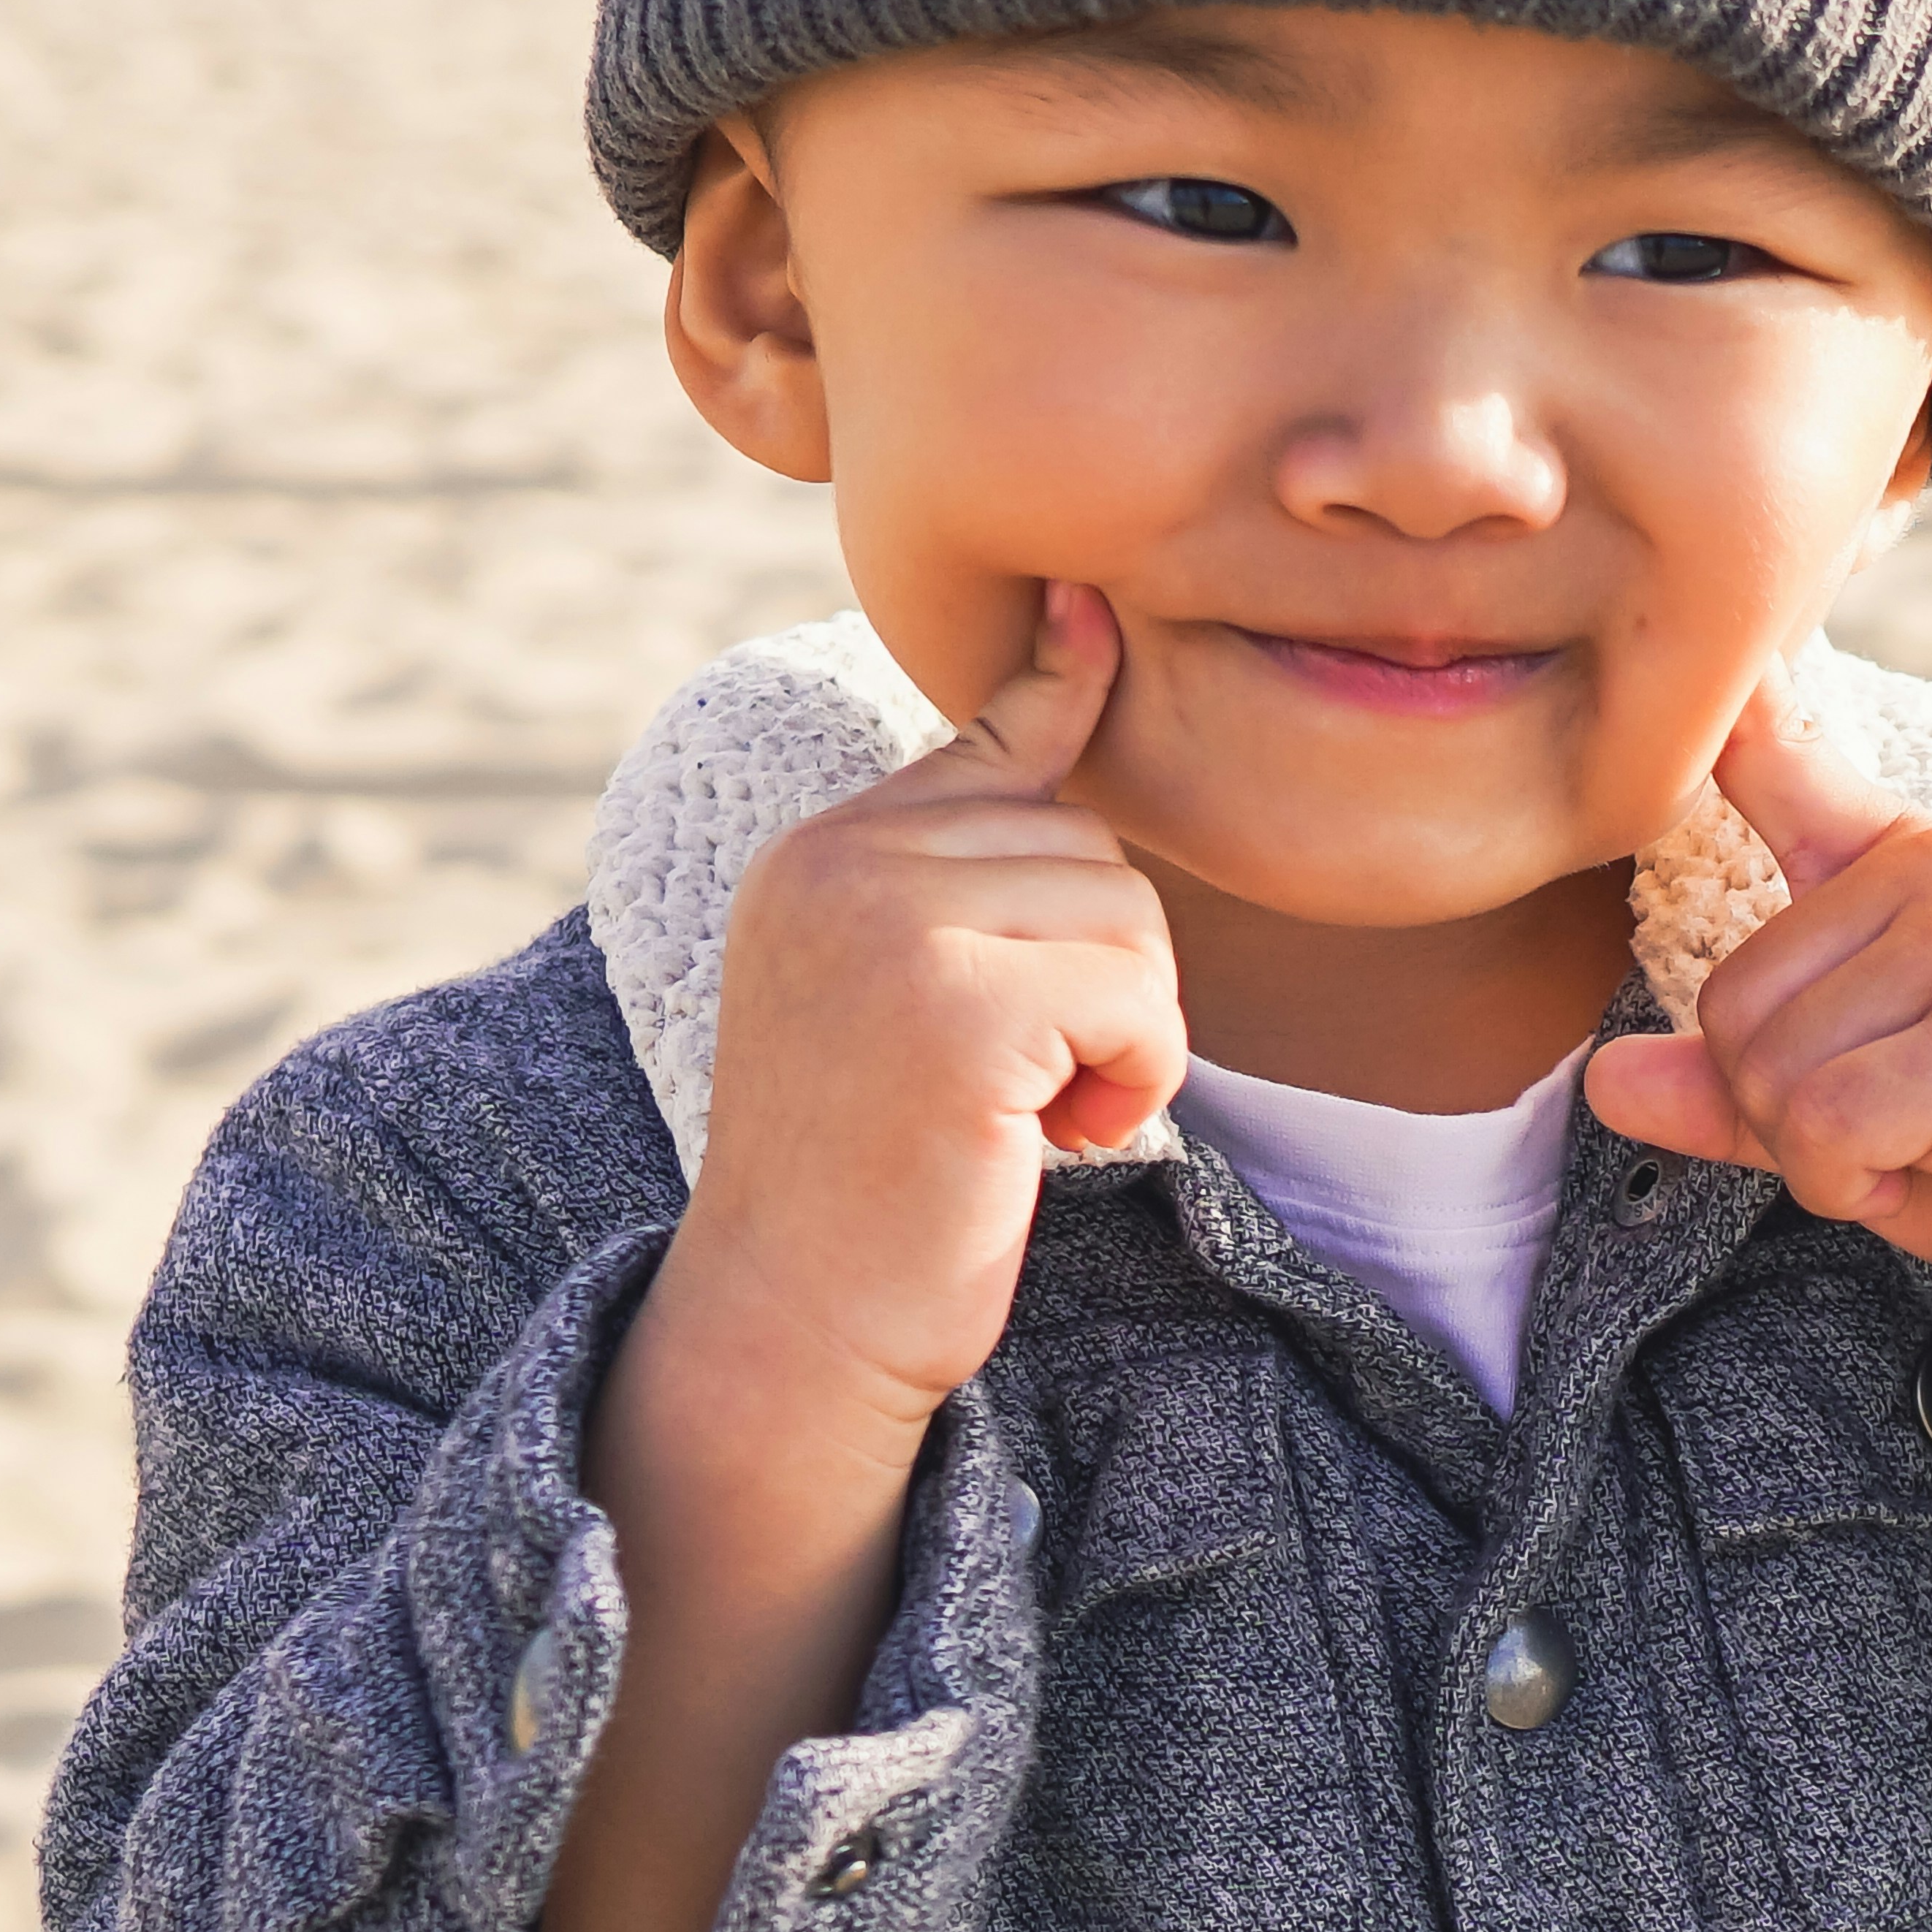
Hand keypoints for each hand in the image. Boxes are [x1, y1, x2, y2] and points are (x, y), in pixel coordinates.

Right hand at [659, 580, 1186, 1457]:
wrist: (796, 1325)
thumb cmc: (875, 1169)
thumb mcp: (907, 981)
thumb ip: (974, 854)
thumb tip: (1072, 662)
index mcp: (823, 849)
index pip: (986, 740)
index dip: (1063, 683)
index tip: (1093, 607)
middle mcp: (841, 861)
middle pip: (1093, 847)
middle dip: (1103, 976)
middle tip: (1024, 1085)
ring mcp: (889, 925)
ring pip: (1129, 917)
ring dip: (1123, 1034)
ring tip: (1029, 1114)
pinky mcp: (954, 1007)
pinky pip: (1135, 994)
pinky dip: (1132, 1078)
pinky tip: (1052, 1139)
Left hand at [1584, 665, 1931, 1451]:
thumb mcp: (1847, 1100)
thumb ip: (1733, 1080)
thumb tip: (1602, 1079)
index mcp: (1907, 857)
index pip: (1784, 762)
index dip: (1739, 708)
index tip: (1729, 645)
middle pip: (1731, 1007)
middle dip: (1778, 1107)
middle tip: (1890, 1126)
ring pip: (1768, 1074)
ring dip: (1819, 1156)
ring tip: (1922, 1146)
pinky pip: (1822, 1127)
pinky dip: (1852, 1184)